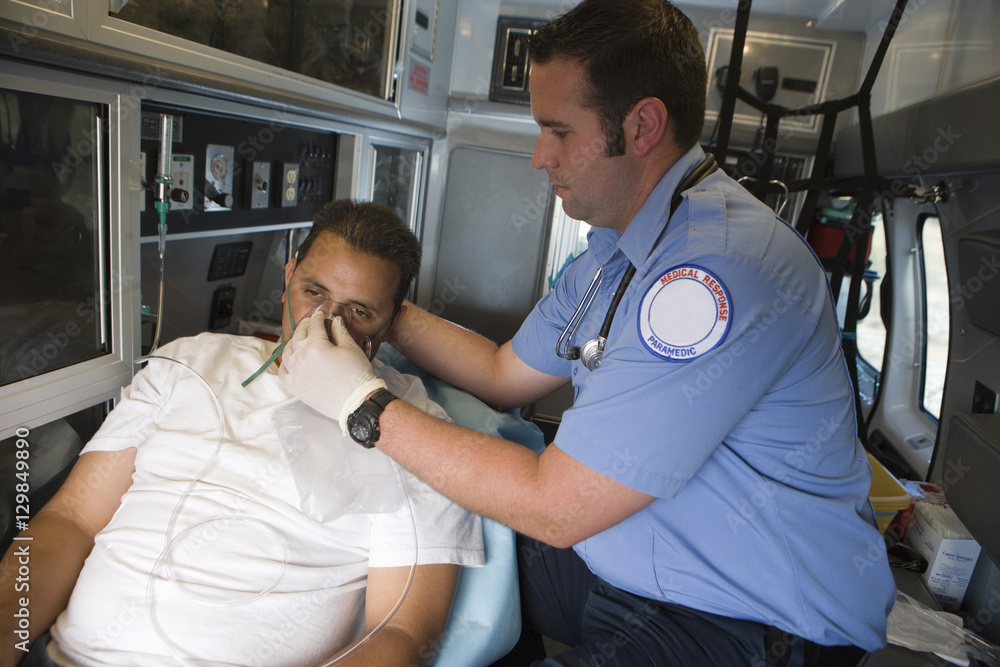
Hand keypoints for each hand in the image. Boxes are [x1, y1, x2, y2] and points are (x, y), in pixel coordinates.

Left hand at [279, 310, 385, 433]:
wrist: (356, 402)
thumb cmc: (356, 375)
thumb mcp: (351, 348)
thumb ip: (340, 332)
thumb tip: (335, 320)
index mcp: (315, 346)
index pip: (314, 326)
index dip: (318, 318)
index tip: (321, 315)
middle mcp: (301, 358)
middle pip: (299, 336)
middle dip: (305, 326)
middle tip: (310, 322)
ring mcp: (296, 373)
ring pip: (288, 352)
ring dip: (293, 342)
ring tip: (299, 339)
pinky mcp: (295, 387)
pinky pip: (283, 372)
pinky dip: (285, 364)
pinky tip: (290, 360)